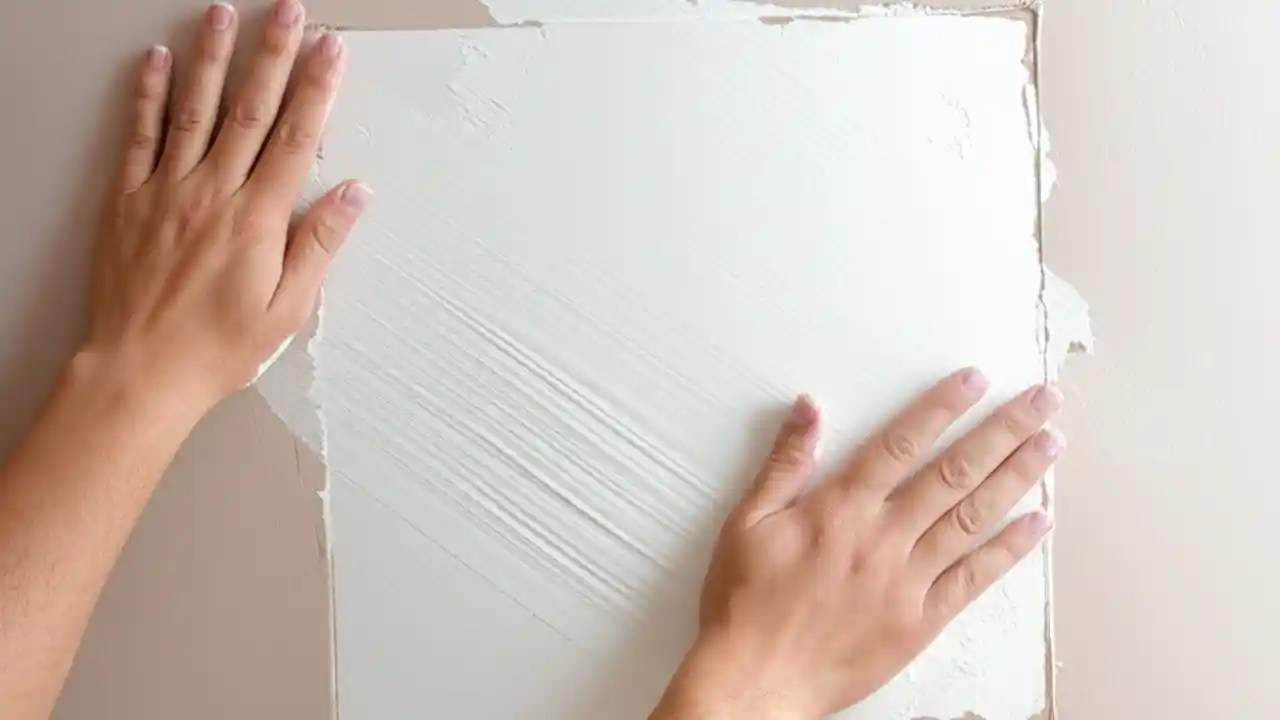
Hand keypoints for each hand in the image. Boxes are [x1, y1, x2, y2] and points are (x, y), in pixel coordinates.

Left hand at [81, 0, 365, 410]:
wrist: (139, 371)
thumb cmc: (216, 347)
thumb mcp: (287, 308)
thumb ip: (319, 245)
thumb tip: (354, 195)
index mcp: (257, 219)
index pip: (297, 138)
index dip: (318, 89)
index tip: (331, 50)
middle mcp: (213, 193)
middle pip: (250, 110)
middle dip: (273, 55)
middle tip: (288, 12)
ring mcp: (167, 191)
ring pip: (194, 110)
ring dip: (212, 58)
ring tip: (224, 13)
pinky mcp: (129, 201)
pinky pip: (139, 137)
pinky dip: (148, 95)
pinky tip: (156, 61)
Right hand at [653, 369, 1063, 718]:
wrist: (756, 680)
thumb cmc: (744, 603)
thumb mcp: (747, 521)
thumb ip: (785, 463)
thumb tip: (809, 408)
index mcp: (840, 509)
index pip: (901, 443)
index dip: (941, 407)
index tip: (976, 380)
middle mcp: (882, 538)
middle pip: (953, 474)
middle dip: (1002, 432)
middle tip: (1041, 402)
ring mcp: (906, 581)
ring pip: (972, 519)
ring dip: (1016, 478)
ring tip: (1050, 446)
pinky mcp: (919, 621)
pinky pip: (973, 579)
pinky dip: (1008, 549)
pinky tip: (1037, 523)